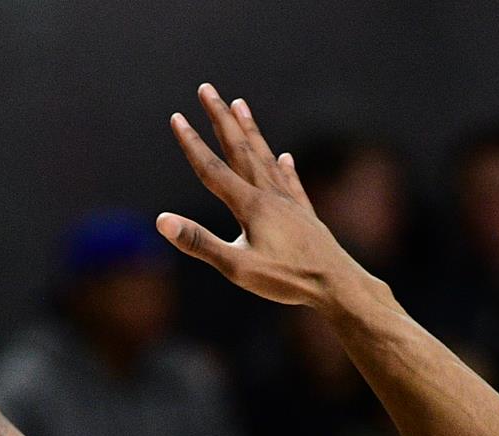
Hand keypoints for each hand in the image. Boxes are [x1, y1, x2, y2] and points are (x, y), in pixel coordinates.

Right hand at [160, 86, 367, 312]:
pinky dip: (285, 167)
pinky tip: (286, 157)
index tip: (177, 117)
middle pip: (240, 148)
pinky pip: (291, 182)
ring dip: (250, 130)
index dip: (192, 144)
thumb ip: (199, 242)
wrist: (336, 284)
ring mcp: (289, 201)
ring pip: (265, 156)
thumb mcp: (236, 268)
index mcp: (250, 205)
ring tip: (240, 105)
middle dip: (220, 118)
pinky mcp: (305, 214)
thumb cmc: (287, 279)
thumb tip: (162, 221)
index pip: (212, 169)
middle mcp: (269, 194)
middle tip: (207, 89)